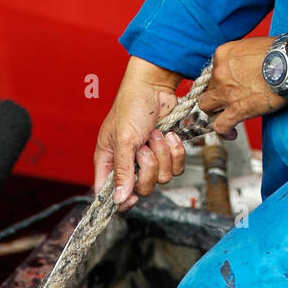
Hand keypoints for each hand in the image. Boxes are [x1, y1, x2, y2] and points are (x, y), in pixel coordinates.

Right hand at [94, 56, 186, 211]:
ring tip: (156, 134)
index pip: (110, 194)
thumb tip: (118, 200)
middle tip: (144, 147)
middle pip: (143, 189)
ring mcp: (149, 159)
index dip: (121, 201)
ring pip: (162, 178)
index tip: (132, 198)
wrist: (155, 87)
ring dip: (163, 154)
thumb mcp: (124, 139)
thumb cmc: (131, 107)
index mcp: (109, 162)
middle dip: (148, 167)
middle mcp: (129, 164)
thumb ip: (122, 171)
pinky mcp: (167, 152)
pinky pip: (177, 167)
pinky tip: (168, 134)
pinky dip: (175, 150)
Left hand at [199, 35, 287, 133]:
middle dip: (217, 95)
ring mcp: (225, 92)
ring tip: (226, 116)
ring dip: (215, 112)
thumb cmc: (279, 52)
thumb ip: (242, 56)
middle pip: (209, 88)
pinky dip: (224, 131)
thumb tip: (247, 65)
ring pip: (206, 106)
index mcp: (222, 54)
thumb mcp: (253, 45)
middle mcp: (219, 72)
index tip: (232, 84)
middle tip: (230, 99)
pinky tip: (232, 132)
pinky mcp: (236, 110)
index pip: (213, 70)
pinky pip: (220, 125)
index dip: (223, 79)